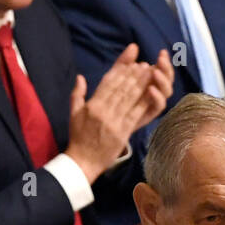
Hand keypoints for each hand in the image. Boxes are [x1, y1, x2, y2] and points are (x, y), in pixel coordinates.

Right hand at [66, 44, 168, 182]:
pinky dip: (144, 101)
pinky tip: (151, 92)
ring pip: (129, 98)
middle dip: (133, 74)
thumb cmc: (78, 138)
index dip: (121, 70)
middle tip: (143, 65)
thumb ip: (77, 94)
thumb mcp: (73, 114)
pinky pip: (135, 113)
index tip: (131, 62)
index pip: (108, 82)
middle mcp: (103, 111)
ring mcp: (113, 122)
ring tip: (150, 73)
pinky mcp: (122, 132)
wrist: (82, 162)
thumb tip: (80, 77)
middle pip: (121, 87)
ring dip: (141, 83)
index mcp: (92, 105)